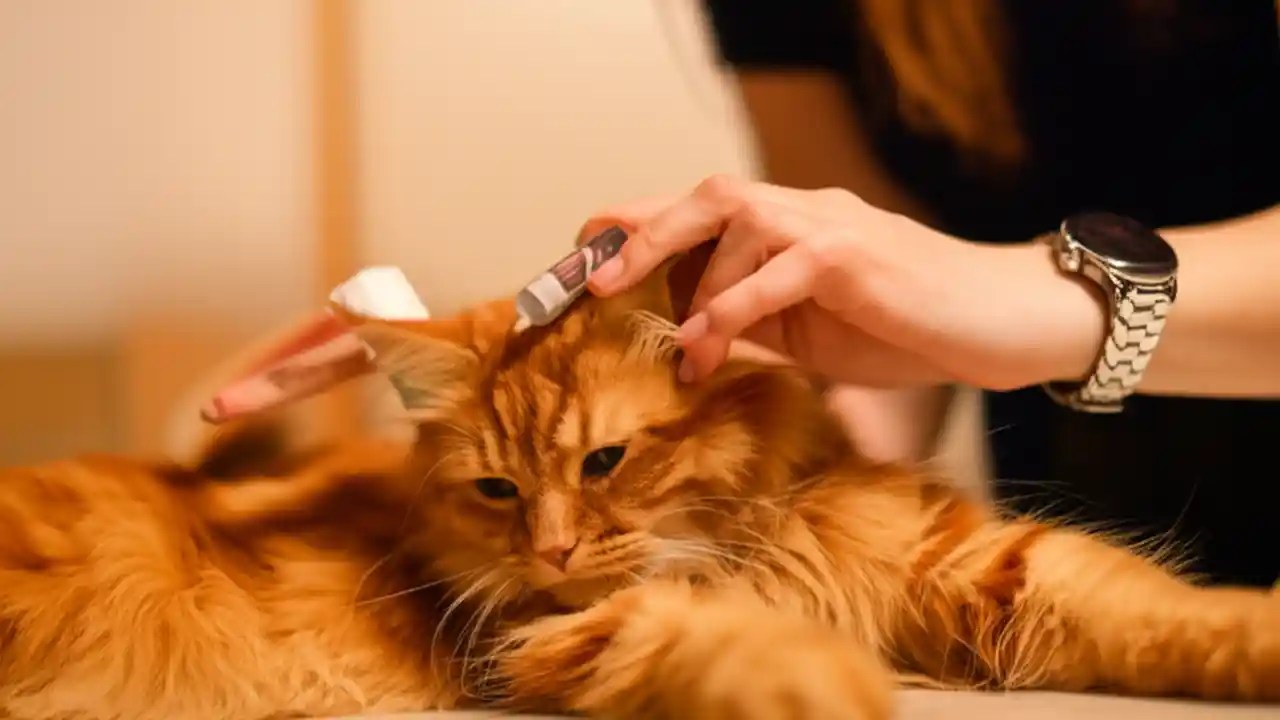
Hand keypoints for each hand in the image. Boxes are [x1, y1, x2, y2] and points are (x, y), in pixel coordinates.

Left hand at [579, 175, 1106, 390]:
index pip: (705, 211)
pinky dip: (731, 307)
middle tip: (594, 279)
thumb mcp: (812, 333)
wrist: (1003, 326)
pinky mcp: (856, 255)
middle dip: (644, 233)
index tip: (587, 259)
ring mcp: (832, 226)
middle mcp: (806, 212)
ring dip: (692, 285)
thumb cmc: (910, 327)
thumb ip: (755, 323)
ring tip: (675, 346)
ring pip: (737, 224)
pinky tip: (704, 346)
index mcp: (792, 228)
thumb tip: (687, 338)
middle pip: (709, 196)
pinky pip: (778, 270)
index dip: (643, 227)